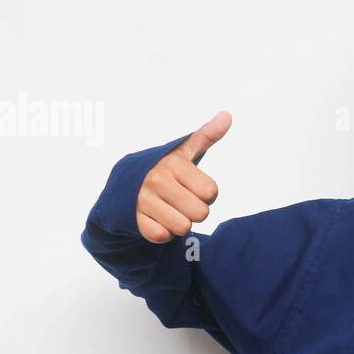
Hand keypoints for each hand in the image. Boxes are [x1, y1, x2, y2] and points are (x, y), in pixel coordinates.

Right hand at [136, 110, 230, 242]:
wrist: (127, 184)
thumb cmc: (165, 170)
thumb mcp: (184, 152)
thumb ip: (206, 136)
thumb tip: (227, 115)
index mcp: (173, 163)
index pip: (211, 192)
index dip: (207, 194)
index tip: (193, 187)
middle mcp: (156, 180)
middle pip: (201, 213)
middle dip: (195, 211)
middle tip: (181, 201)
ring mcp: (143, 200)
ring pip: (183, 228)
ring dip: (180, 223)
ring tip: (169, 210)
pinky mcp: (135, 220)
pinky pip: (163, 237)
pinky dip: (164, 233)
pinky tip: (157, 219)